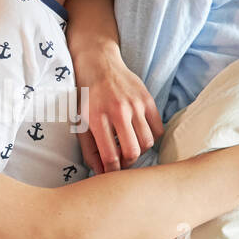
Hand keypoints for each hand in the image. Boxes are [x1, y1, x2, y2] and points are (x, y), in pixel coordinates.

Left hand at [74, 50, 163, 172]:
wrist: (99, 64)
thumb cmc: (87, 96)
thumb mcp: (81, 122)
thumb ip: (90, 149)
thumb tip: (100, 172)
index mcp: (97, 118)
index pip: (110, 156)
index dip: (112, 171)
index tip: (111, 174)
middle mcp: (118, 111)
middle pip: (132, 151)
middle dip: (127, 163)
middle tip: (121, 161)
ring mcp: (135, 104)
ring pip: (147, 142)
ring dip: (139, 151)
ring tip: (129, 146)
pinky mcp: (148, 100)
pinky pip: (158, 129)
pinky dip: (151, 137)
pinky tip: (139, 135)